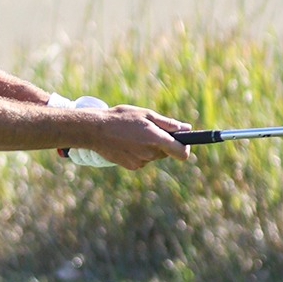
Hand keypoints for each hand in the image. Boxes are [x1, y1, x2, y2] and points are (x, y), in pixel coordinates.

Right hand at [53, 95, 190, 168]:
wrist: (95, 131)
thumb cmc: (121, 118)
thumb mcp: (146, 114)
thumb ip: (168, 124)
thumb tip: (187, 129)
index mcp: (156, 139)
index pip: (182, 152)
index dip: (185, 147)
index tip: (183, 141)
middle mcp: (150, 153)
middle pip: (167, 152)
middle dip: (164, 143)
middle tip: (149, 130)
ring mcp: (141, 162)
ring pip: (154, 156)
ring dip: (150, 147)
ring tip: (134, 134)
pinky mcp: (132, 166)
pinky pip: (143, 160)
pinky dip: (140, 152)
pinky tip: (127, 143)